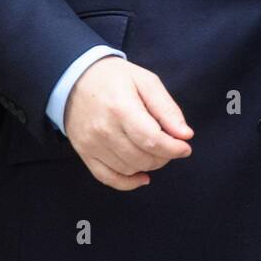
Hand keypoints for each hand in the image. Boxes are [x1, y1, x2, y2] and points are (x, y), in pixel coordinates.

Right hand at [64, 57, 192, 190]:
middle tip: (169, 145)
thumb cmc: (114, 78)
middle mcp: (104, 129)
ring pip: (129, 169)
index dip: (174, 148)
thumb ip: (167, 109)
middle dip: (164, 156)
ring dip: (148, 165)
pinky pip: (108, 178)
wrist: (75, 79)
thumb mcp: (146, 81)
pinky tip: (142, 176)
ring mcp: (92, 144)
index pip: (152, 140)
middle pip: (142, 158)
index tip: (185, 147)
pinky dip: (128, 182)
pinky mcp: (85, 153)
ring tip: (154, 150)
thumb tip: (185, 135)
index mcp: (121, 108)